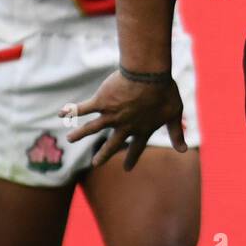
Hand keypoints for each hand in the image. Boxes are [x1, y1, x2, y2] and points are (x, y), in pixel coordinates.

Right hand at [61, 69, 186, 170]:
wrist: (148, 76)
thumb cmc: (164, 92)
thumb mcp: (175, 113)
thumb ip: (177, 132)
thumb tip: (184, 151)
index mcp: (142, 128)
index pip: (137, 147)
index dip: (133, 157)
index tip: (128, 168)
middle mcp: (124, 126)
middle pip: (112, 143)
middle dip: (103, 154)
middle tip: (95, 164)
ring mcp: (111, 115)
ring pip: (92, 128)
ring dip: (80, 134)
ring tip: (69, 140)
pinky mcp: (101, 102)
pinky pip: (83, 108)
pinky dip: (71, 111)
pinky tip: (60, 113)